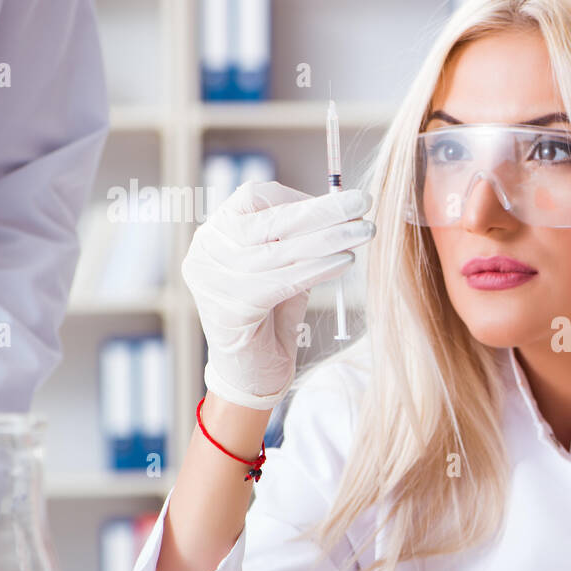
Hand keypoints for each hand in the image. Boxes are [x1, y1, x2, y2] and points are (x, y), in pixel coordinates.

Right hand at [181, 180, 373, 409]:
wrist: (252, 374)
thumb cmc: (271, 314)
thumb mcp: (284, 265)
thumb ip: (299, 238)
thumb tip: (343, 207)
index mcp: (215, 232)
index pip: (253, 197)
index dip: (298, 197)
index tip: (338, 204)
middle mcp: (206, 251)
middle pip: (270, 222)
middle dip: (322, 212)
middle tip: (362, 202)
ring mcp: (213, 280)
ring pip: (279, 252)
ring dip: (329, 239)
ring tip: (364, 232)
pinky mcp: (231, 309)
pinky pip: (282, 281)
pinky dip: (318, 269)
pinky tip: (346, 261)